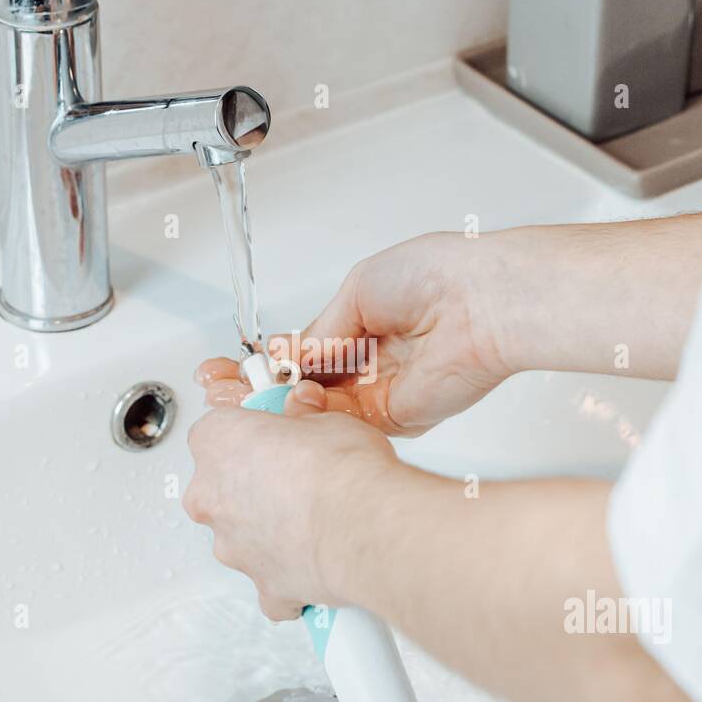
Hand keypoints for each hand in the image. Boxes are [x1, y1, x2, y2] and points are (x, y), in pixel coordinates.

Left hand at [183, 390, 399, 619]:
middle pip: (221, 489)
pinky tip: (315, 565)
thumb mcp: (328, 420)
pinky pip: (269, 582)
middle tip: (295, 480)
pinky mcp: (262, 584)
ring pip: (241, 537)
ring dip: (268, 531)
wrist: (364, 525)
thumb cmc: (342, 468)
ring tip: (313, 523)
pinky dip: (288, 576)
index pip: (217, 433)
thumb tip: (305, 412)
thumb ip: (305, 420)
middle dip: (252, 487)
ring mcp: (232, 546)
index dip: (250, 435)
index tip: (273, 437)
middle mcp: (212, 497)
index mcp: (218, 443)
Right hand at [197, 231, 532, 435]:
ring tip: (240, 396)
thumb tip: (288, 356)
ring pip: (318, 410)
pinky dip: (311, 418)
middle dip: (261, 389)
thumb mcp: (355, 291)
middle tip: (222, 388)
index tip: (231, 368)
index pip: (304, 355)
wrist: (479, 299)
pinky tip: (285, 402)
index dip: (267, 363)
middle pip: (305, 387)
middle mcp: (371, 364)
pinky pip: (344, 425)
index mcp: (363, 327)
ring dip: (278, 404)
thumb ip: (319, 332)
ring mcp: (381, 394)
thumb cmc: (435, 276)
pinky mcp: (395, 418)